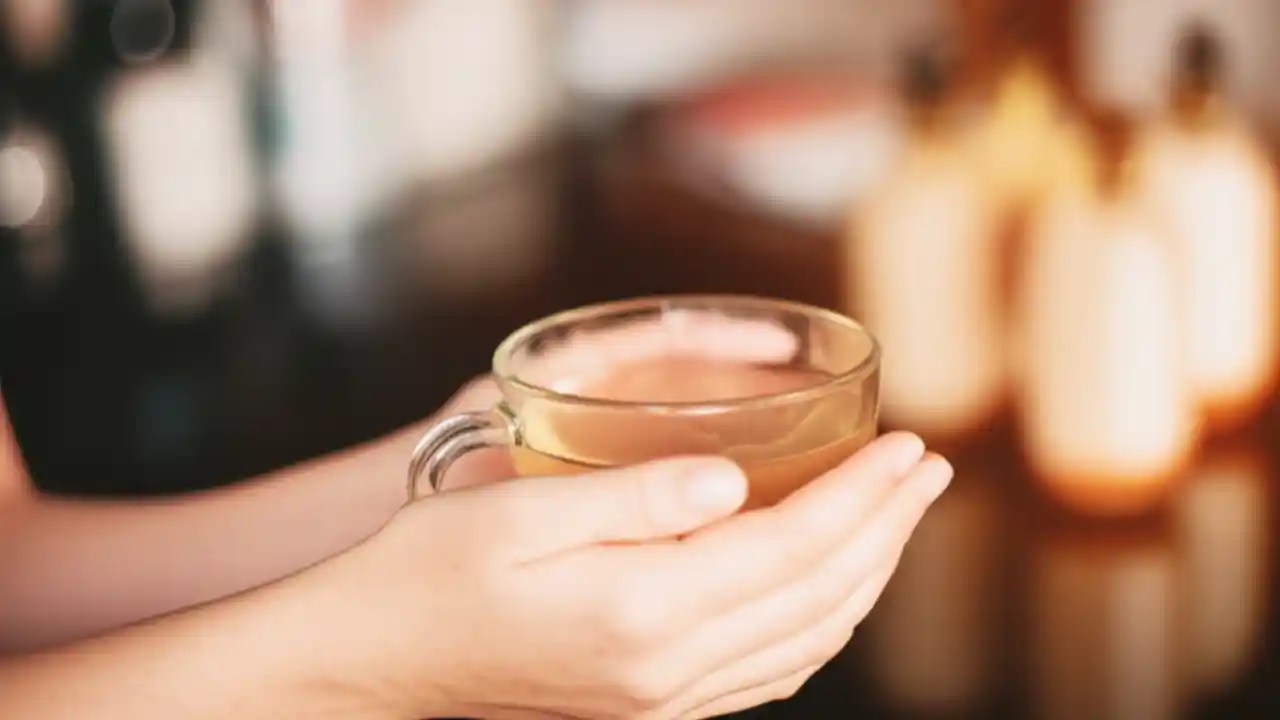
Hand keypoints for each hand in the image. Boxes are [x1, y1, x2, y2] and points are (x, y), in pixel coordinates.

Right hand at [313, 431, 950, 718]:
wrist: (383, 658)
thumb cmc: (432, 569)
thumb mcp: (521, 510)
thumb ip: (635, 495)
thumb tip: (733, 476)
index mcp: (642, 608)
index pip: (792, 544)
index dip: (861, 493)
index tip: (907, 445)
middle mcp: (668, 665)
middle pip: (817, 593)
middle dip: (885, 526)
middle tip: (927, 466)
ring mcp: (665, 695)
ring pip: (806, 637)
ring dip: (866, 573)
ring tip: (897, 514)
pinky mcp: (653, 702)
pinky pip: (769, 669)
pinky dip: (820, 621)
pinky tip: (831, 585)